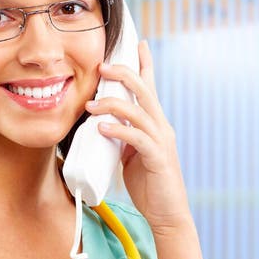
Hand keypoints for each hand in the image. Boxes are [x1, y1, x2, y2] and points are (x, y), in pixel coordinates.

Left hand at [85, 40, 190, 234]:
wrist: (168, 214)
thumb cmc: (149, 186)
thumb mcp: (130, 156)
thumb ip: (122, 138)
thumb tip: (102, 125)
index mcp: (155, 124)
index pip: (150, 88)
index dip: (145, 64)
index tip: (138, 43)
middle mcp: (161, 127)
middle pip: (144, 90)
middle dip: (123, 74)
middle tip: (101, 67)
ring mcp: (161, 141)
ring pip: (139, 111)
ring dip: (112, 104)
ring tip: (91, 104)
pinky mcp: (158, 158)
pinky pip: (137, 137)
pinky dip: (119, 130)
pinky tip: (102, 128)